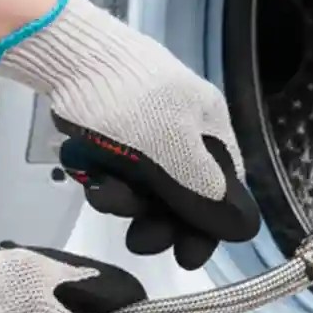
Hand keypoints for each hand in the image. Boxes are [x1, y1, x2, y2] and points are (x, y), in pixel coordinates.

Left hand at [0, 0, 260, 269]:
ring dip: (123, 200)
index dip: (206, 229)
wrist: (67, 55)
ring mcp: (144, 132)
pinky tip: (87, 171)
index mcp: (209, 129)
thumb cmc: (128, 100)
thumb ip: (204, 192)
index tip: (186, 257)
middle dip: (156, 220)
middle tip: (137, 240)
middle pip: (178, 196)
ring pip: (142, 188)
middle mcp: (182, 132)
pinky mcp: (110, 133)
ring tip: (103, 190)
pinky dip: (102, 177)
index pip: (220, 192)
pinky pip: (114, 171)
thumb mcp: (173, 150)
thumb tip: (245, 228)